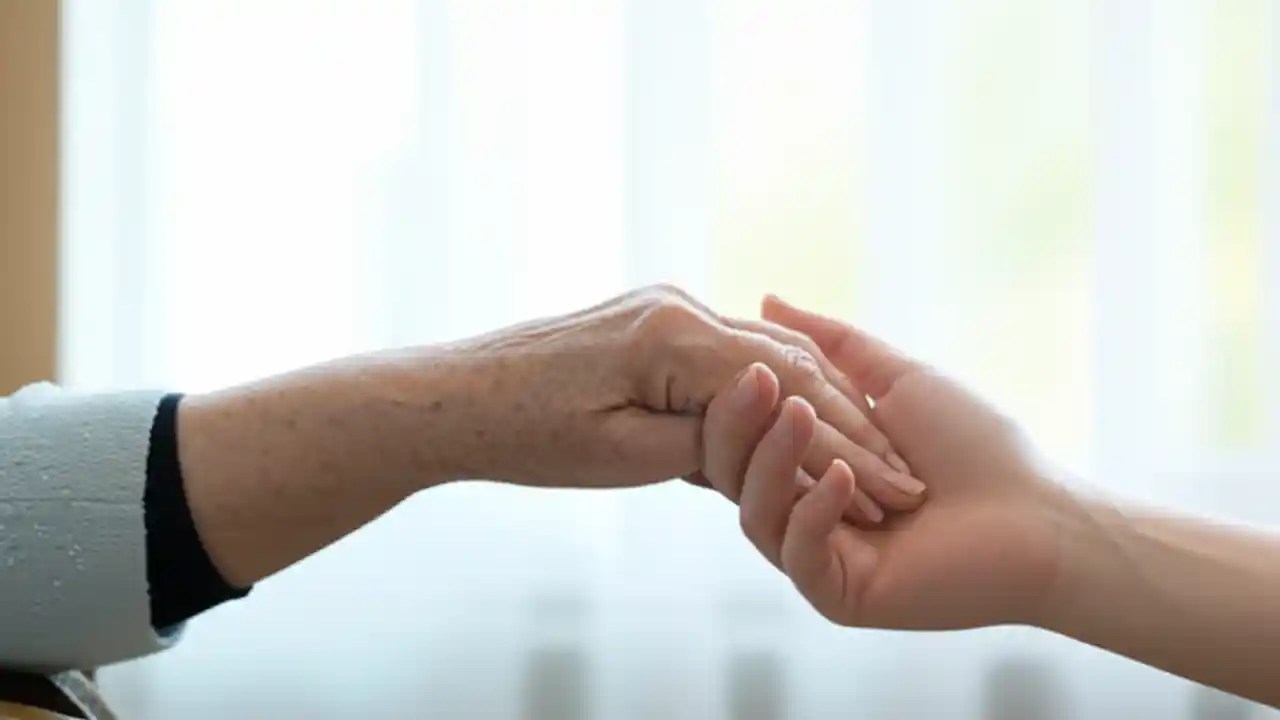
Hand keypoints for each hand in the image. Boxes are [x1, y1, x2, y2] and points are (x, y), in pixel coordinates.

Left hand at [428, 286, 923, 522]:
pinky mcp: (652, 319)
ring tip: (872, 448)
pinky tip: (808, 410)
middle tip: (902, 471)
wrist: (455, 397)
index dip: (845, 443)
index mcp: (673, 337)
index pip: (786, 389)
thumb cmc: (527, 435)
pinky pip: (732, 348)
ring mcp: (664, 306)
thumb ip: (707, 445)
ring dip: (819, 399)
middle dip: (849, 420)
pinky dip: (777, 383)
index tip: (893, 486)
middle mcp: (678, 306)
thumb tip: (768, 439)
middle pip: (789, 362)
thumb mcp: (624, 457)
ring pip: (767, 350)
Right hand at [702, 295, 1072, 628]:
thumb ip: (831, 343)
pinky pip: (798, 553)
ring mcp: (819, 557)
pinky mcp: (839, 595)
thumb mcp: (896, 380)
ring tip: (800, 414)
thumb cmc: (976, 448)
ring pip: (757, 514)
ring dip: (772, 459)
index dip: (737, 400)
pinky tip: (843, 474)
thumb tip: (767, 297)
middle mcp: (805, 513)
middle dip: (739, 426)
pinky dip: (812, 511)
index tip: (747, 358)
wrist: (1036, 518)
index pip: (745, 437)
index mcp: (810, 469)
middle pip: (735, 476)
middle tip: (759, 381)